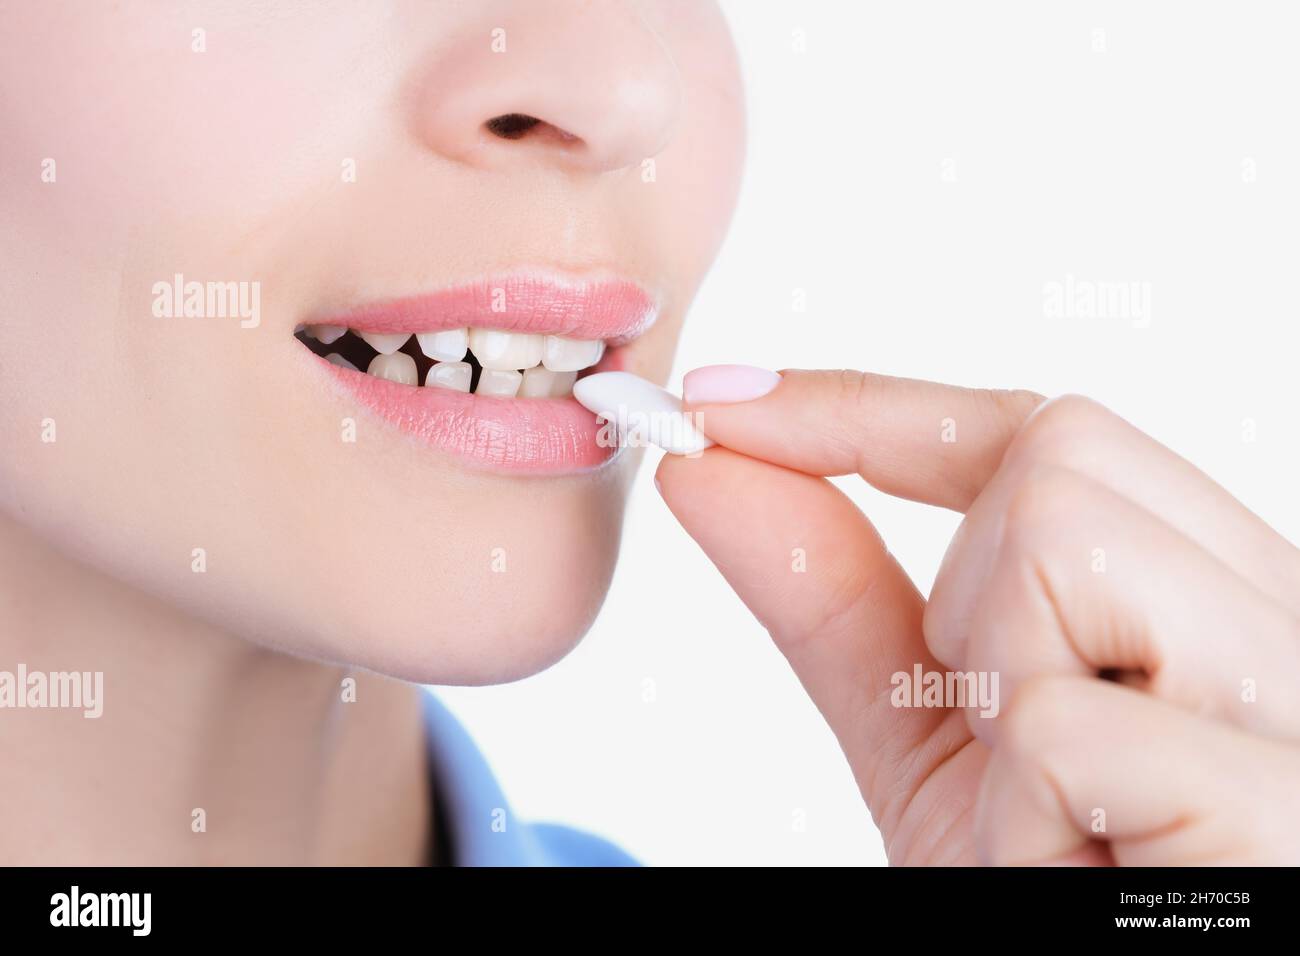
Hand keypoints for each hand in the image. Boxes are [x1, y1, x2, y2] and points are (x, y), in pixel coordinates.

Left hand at [656, 368, 1299, 864]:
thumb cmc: (1045, 885)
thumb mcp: (932, 743)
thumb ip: (836, 599)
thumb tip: (712, 469)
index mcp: (1204, 598)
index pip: (1042, 431)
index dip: (866, 408)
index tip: (721, 404)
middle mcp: (1281, 620)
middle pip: (1059, 452)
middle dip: (964, 589)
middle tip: (1000, 734)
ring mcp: (1297, 703)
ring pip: (1065, 541)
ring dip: (995, 697)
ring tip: (1062, 814)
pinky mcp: (1284, 804)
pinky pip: (1063, 722)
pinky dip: (1020, 815)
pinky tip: (1087, 871)